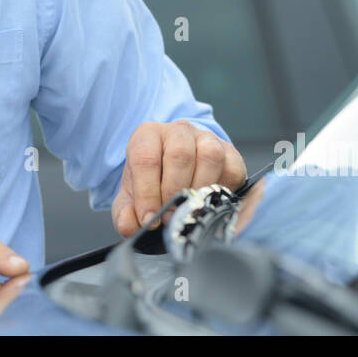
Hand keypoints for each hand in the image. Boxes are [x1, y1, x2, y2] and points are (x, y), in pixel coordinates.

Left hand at [111, 120, 246, 236]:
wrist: (177, 172)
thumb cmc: (153, 182)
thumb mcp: (132, 197)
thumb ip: (125, 213)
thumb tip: (128, 224)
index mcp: (148, 136)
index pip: (145, 157)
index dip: (146, 191)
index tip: (149, 218)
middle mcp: (178, 132)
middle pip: (179, 154)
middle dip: (173, 191)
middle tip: (170, 216)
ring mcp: (207, 139)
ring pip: (210, 156)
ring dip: (199, 188)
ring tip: (190, 210)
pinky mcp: (230, 153)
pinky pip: (232, 168)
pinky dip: (223, 190)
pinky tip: (210, 203)